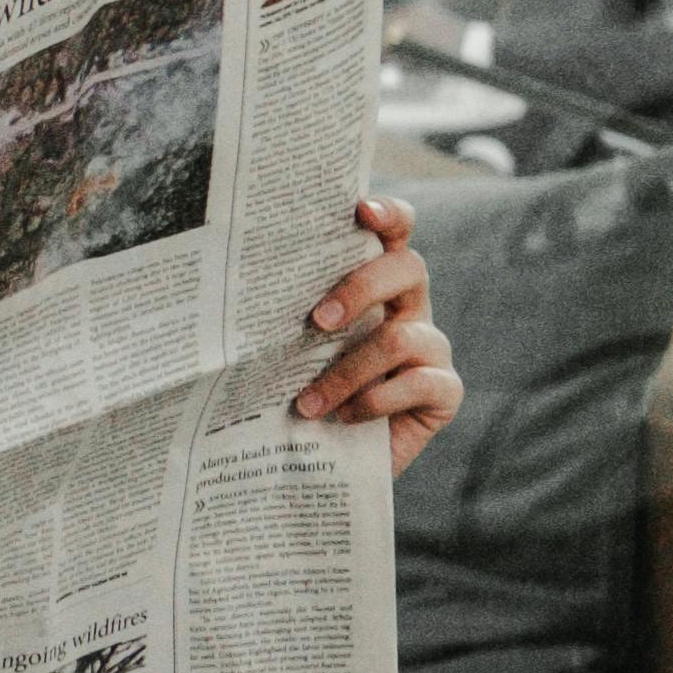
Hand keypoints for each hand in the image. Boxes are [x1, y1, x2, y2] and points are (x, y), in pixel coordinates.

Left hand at [298, 194, 461, 473]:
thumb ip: (284, 317)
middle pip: (408, 268)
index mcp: (374, 285)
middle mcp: (409, 307)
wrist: (323, 463)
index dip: (388, 215)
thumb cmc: (299, 394)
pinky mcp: (444, 390)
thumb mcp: (287, 352)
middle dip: (360, 289)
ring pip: (400, 337)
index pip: (394, 233)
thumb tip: (228, 286)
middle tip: (316, 321)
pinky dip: (374, 402)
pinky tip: (344, 419)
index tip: (360, 210)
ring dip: (346, 372)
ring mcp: (431, 348)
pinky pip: (420, 383)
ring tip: (306, 404)